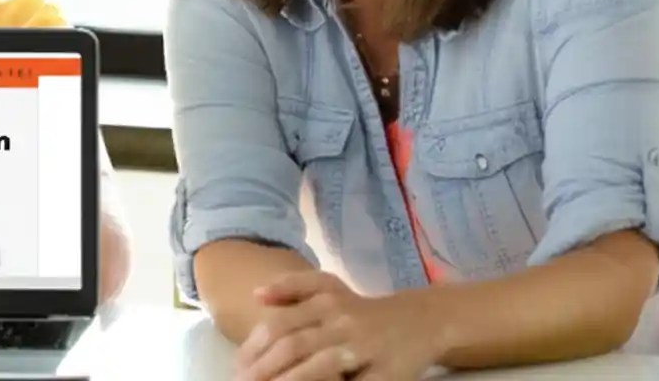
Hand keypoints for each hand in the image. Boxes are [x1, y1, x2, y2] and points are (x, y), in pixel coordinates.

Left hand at [234, 271, 444, 380]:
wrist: (422, 319)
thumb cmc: (362, 309)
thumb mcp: (330, 287)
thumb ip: (293, 286)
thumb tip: (256, 296)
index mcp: (325, 301)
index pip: (279, 326)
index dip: (253, 348)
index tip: (236, 368)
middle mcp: (343, 322)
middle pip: (294, 346)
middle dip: (262, 370)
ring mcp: (364, 348)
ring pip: (320, 366)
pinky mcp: (385, 373)